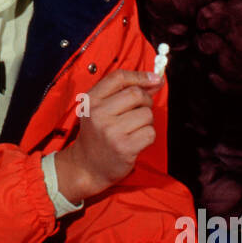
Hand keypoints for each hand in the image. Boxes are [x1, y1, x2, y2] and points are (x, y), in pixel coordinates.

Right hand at [54, 70, 161, 202]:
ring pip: (146, 114)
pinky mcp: (124, 147)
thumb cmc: (97, 136)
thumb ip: (123, 92)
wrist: (86, 167)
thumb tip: (155, 80)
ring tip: (133, 129)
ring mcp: (111, 131)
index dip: (140, 76)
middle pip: (137, 94)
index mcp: (91, 101)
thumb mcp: (100, 110)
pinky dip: (147, 136)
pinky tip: (135, 141)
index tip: (154, 79)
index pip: (119, 77)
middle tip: (140, 111)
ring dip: (146, 122)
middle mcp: (99, 113)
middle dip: (146, 101)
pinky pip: (150, 133)